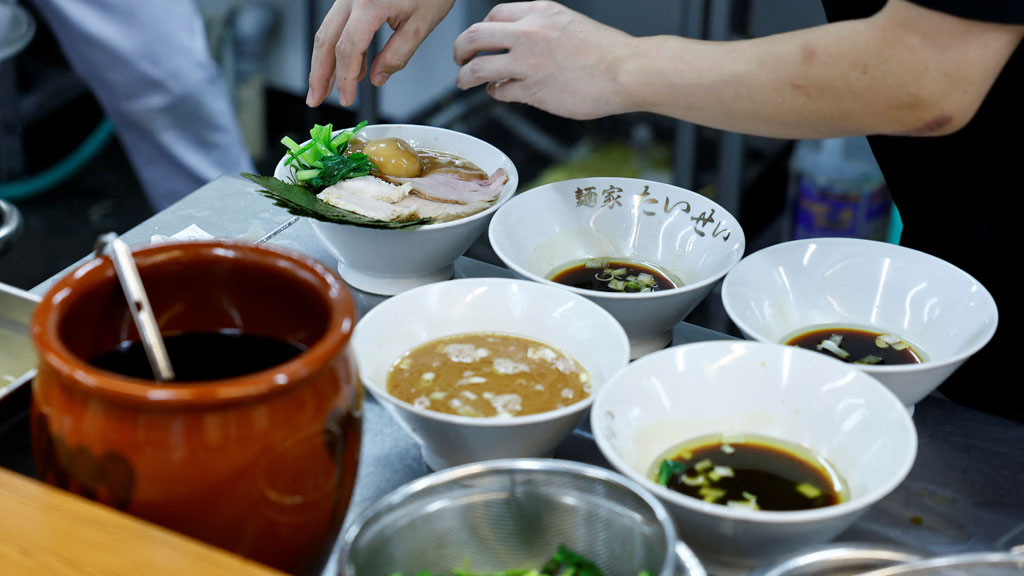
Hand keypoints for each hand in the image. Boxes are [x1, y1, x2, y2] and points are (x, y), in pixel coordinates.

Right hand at [307, 0, 454, 106]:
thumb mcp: (422, 25)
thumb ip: (398, 54)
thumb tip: (377, 78)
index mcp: (370, 3)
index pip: (348, 49)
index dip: (344, 78)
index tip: (346, 98)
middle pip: (326, 39)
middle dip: (319, 73)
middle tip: (315, 98)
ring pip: (326, 31)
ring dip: (323, 62)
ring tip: (325, 87)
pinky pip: (337, 23)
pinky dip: (337, 47)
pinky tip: (347, 68)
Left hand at [453, 1, 635, 119]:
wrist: (628, 71)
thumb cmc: (607, 52)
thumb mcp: (569, 23)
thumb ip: (541, 28)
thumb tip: (518, 40)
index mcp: (540, 12)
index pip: (494, 15)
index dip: (482, 29)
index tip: (480, 40)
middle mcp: (529, 33)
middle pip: (475, 36)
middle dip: (460, 48)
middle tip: (459, 58)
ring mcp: (528, 62)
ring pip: (478, 67)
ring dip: (466, 76)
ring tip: (464, 81)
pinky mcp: (532, 90)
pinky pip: (499, 91)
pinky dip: (495, 92)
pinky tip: (500, 92)